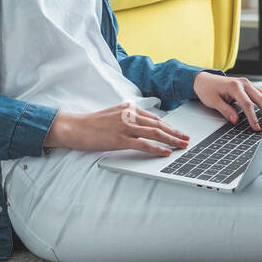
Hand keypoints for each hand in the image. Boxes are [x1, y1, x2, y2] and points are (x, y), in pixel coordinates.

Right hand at [46, 103, 190, 156]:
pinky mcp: (120, 139)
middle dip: (175, 132)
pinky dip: (157, 148)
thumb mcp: (113, 114)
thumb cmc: (92, 123)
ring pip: (155, 133)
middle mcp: (129, 115)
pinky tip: (165, 152)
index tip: (178, 132)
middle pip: (158, 124)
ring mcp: (125, 127)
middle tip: (186, 139)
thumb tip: (144, 126)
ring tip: (181, 146)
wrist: (74, 127)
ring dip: (171, 140)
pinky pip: (143, 144)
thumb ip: (129, 118)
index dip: (169, 126)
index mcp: (129, 108)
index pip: (154, 118)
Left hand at [193, 71, 261, 131]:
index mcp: (234, 86)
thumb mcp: (213, 101)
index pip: (247, 104)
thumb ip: (225, 110)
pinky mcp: (251, 87)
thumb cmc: (208, 90)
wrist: (205, 80)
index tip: (256, 128)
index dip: (253, 117)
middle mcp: (244, 84)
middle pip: (261, 98)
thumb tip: (235, 120)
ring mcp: (249, 84)